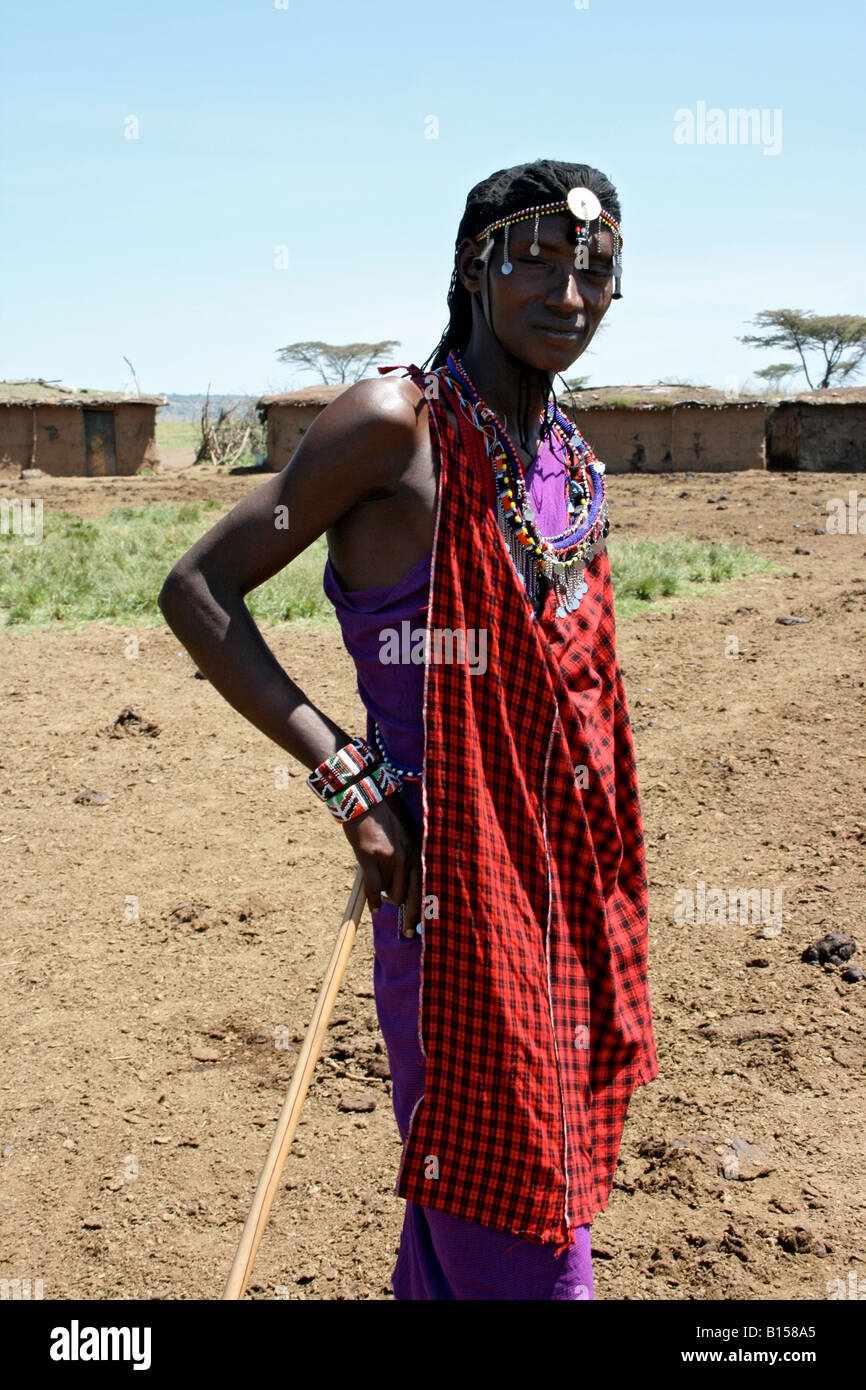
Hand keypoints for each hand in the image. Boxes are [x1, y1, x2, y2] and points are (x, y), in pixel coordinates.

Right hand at [341, 793, 421, 936]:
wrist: (365, 797)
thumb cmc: (385, 816)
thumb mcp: (406, 835)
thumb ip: (409, 858)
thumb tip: (403, 888)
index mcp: (420, 850)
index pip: (427, 885)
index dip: (425, 909)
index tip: (425, 926)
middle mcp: (409, 856)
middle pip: (411, 896)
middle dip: (411, 916)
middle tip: (409, 932)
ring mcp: (390, 857)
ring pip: (391, 892)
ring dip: (388, 897)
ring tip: (383, 893)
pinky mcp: (370, 857)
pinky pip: (374, 888)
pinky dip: (374, 900)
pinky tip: (374, 908)